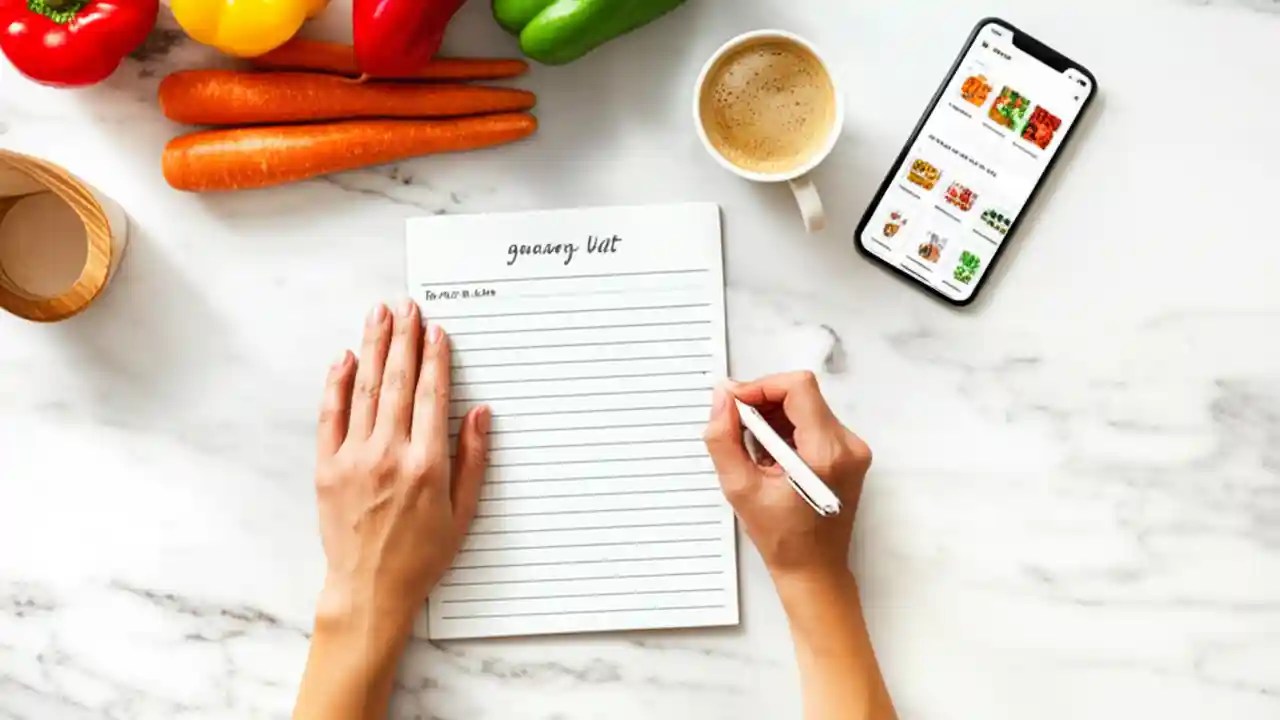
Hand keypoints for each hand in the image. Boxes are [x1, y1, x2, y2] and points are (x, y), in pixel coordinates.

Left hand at [314, 300, 490, 632]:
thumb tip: (479, 414)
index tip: (437, 331)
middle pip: (397, 382)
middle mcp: (388, 454)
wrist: (369, 589)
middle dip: (403, 339)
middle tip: (407, 307)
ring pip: (364, 389)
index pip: (431, 395)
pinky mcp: (326, 468)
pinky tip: (343, 358)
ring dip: (372, 347)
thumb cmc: (421, 556)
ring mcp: (353, 459)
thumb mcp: (463, 513)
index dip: (435, 358)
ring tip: (378, 315)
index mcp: (426, 465)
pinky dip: (336, 383)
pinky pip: (330, 415)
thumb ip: (473, 460)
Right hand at [703, 372, 870, 583]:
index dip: (761, 387)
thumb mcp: (740, 488)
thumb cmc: (783, 539)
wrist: (814, 569)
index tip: (736, 404)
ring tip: (755, 452)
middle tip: (738, 429)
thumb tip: (722, 399)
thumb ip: (723, 438)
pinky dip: (787, 431)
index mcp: (826, 453)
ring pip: (806, 407)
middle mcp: (847, 446)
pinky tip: (772, 458)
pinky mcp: (848, 454)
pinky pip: (813, 423)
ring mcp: (852, 450)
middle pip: (801, 395)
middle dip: (763, 404)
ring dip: (774, 418)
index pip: (797, 388)